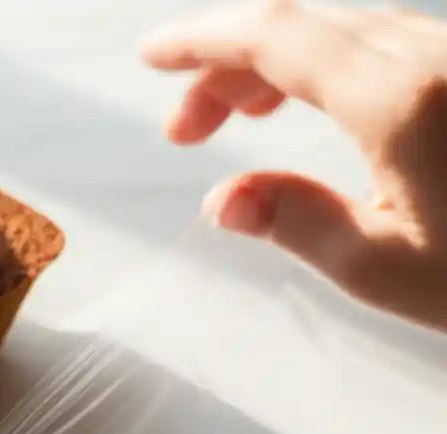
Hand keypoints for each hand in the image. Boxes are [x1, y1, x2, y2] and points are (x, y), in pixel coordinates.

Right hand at [141, 1, 446, 330]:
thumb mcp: (390, 271)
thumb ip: (295, 223)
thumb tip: (224, 198)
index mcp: (399, 99)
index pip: (274, 39)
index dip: (201, 43)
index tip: (151, 61)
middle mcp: (436, 54)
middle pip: (306, 25)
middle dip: (232, 64)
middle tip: (189, 131)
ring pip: (349, 28)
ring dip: (282, 63)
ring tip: (244, 122)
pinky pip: (392, 41)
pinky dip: (334, 65)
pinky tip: (322, 109)